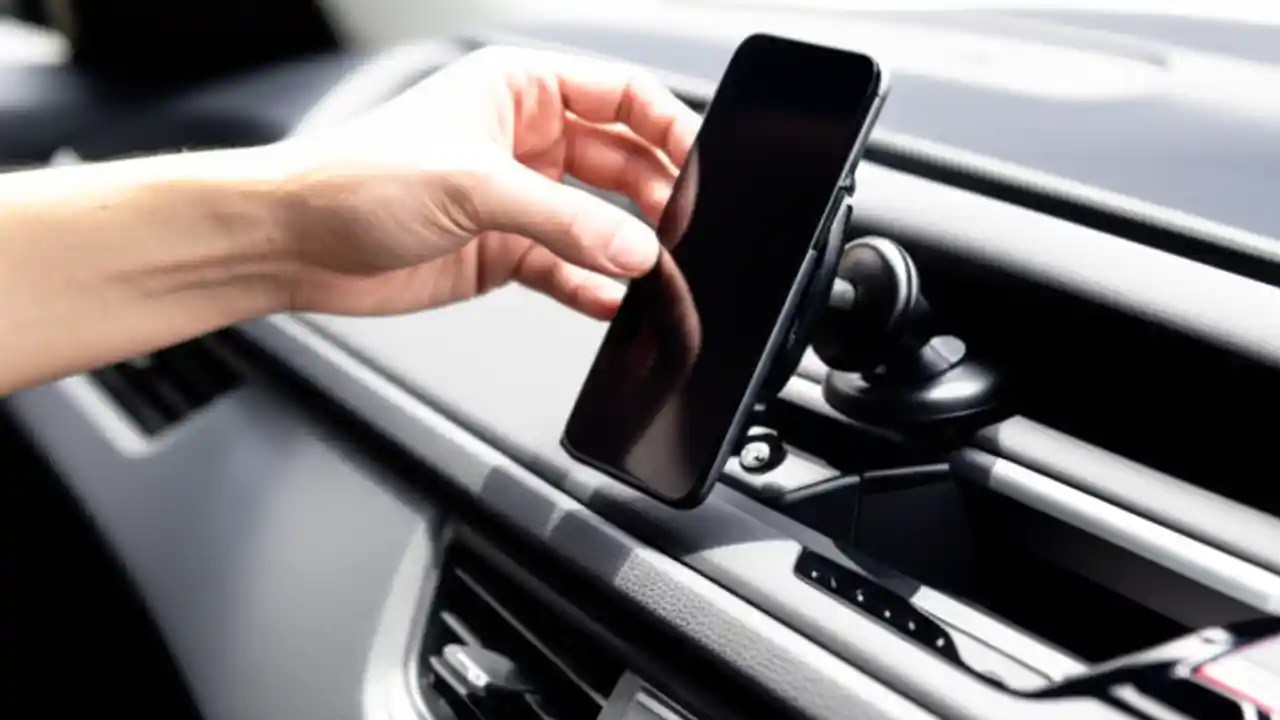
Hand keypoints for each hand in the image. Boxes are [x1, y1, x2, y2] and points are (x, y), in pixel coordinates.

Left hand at [278, 46, 700, 319]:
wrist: (294, 243)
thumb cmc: (355, 178)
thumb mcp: (474, 186)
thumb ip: (563, 221)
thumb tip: (634, 248)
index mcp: (520, 91)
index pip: (620, 96)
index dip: (666, 128)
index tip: (698, 167)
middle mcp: (525, 141)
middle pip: (620, 162)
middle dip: (654, 195)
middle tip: (682, 230)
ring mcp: (517, 199)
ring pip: (597, 221)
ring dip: (626, 246)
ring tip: (655, 271)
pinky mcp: (503, 251)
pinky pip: (566, 269)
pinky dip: (591, 287)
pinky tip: (613, 302)